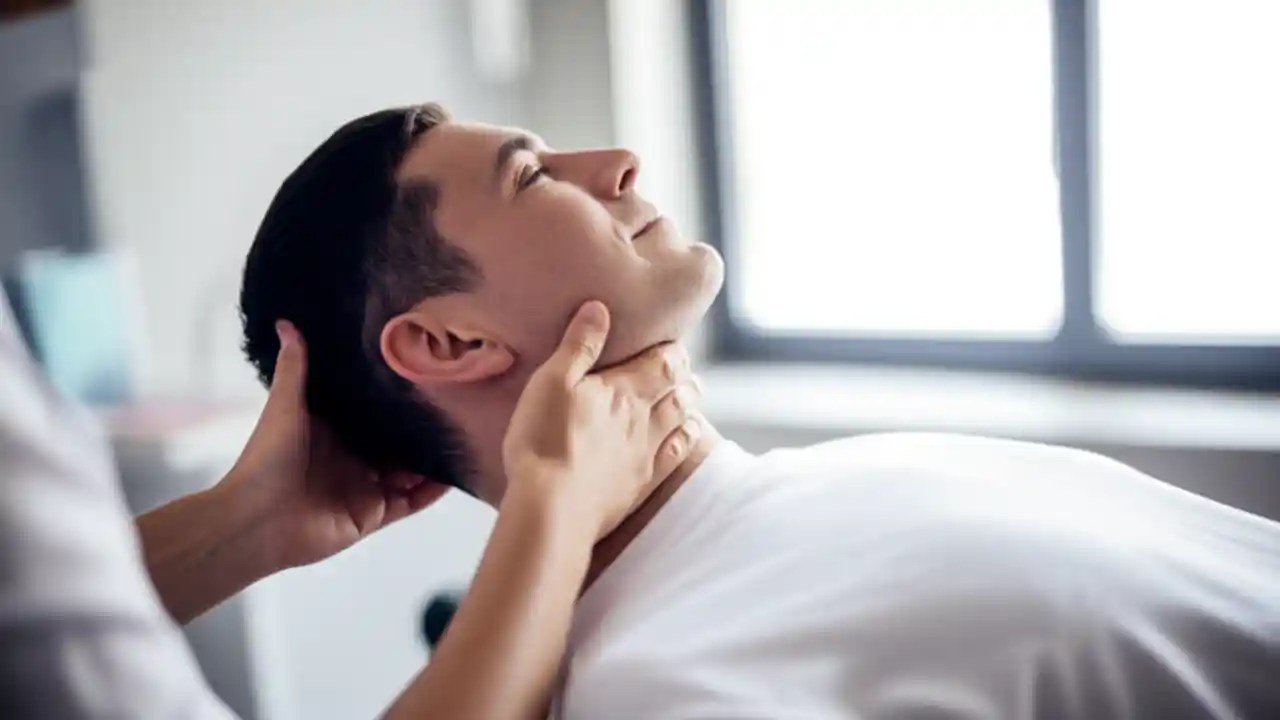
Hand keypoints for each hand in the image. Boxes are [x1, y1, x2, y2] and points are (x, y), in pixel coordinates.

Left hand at [221, 321, 448, 570]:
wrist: (257, 520)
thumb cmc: (269, 459)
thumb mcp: (285, 407)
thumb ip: (294, 368)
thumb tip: (285, 322)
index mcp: (334, 432)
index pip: (372, 412)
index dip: (395, 397)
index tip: (425, 374)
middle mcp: (354, 458)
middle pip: (397, 442)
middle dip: (422, 428)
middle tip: (458, 404)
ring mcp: (366, 488)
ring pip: (410, 471)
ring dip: (434, 458)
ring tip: (466, 435)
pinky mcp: (375, 515)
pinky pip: (412, 502)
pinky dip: (434, 491)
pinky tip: (457, 474)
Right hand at [502, 301, 701, 540]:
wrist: (551, 508)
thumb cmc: (544, 441)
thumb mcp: (551, 382)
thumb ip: (579, 345)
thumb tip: (600, 308)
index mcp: (624, 392)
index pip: (663, 363)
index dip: (672, 352)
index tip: (673, 345)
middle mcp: (643, 422)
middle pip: (678, 393)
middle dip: (684, 377)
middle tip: (686, 370)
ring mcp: (645, 456)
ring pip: (681, 424)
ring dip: (688, 406)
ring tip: (690, 396)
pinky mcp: (638, 487)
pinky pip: (674, 459)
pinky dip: (685, 442)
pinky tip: (685, 437)